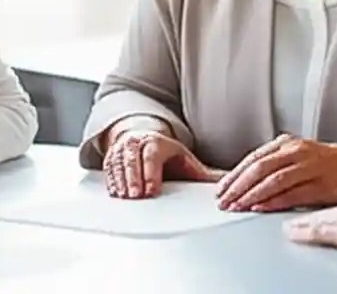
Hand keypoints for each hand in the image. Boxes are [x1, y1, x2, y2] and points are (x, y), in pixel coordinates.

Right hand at [103, 130, 218, 198]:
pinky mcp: (111, 156)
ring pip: (119, 163)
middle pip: (133, 160)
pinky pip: (109, 167)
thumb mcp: (185, 161)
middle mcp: (138, 142)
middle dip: (134, 179)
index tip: (152, 190)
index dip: (151, 173)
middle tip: (135, 196)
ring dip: (121, 181)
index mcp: (157, 143)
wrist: (142, 139)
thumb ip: (204, 174)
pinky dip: (111, 180)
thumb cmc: (166, 155)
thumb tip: (228, 181)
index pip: (153, 156)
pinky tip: (115, 192)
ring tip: (124, 197)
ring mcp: (123, 148)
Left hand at [216, 134, 336, 212]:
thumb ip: (276, 166)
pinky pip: (293, 193)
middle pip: (259, 168)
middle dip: (237, 186)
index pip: (253, 159)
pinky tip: (260, 208)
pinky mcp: (323, 184)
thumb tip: (245, 184)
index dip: (234, 175)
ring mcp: (311, 166)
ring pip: (273, 180)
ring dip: (250, 195)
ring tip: (236, 207)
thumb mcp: (299, 158)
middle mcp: (298, 151)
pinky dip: (273, 201)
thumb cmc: (331, 165)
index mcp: (288, 143)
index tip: (219, 190)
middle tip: (222, 201)